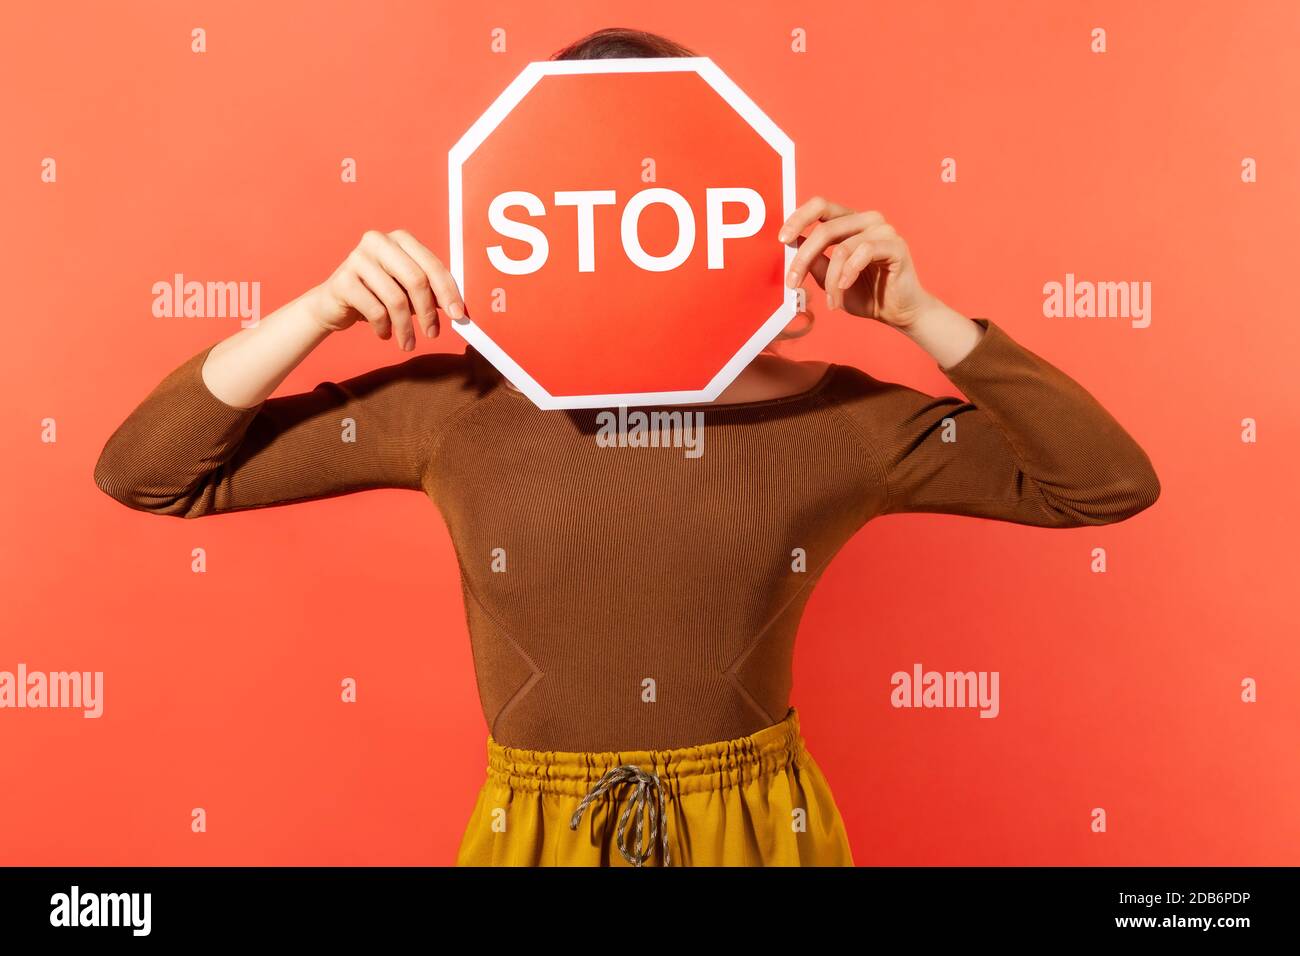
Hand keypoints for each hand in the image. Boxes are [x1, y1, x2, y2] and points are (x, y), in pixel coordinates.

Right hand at [307, 229, 466, 350]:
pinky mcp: (343, 281)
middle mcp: (378, 242)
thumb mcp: (406, 290)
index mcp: (400, 239)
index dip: (448, 291)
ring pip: (396, 299)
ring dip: (406, 328)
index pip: (432, 265)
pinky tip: (384, 333)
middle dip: (428, 312)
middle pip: (416, 279)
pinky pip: (375, 311)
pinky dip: (384, 328)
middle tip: (433, 334)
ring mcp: (358, 259)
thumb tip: (457, 309)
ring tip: (408, 343)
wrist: (332, 304)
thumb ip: (430, 292)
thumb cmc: (377, 295)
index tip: (458, 315)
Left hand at [778, 198, 933, 330]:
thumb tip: (793, 245)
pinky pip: (863, 253)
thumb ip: (815, 261)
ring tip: (831, 300)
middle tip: (792, 282)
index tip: (782, 239)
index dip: (798, 218)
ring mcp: (883, 230)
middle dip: (803, 257)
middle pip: (825, 228)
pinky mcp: (896, 245)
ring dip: (830, 279)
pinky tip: (844, 287)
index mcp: (849, 222)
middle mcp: (866, 220)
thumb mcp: (829, 279)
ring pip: (842, 247)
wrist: (898, 312)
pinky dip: (848, 273)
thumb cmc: (866, 294)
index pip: (820, 206)